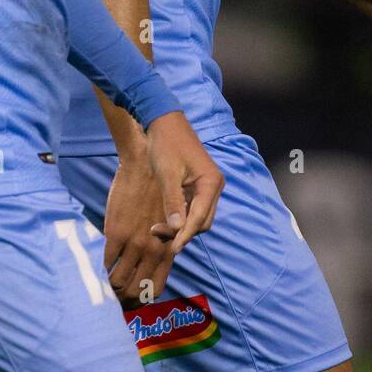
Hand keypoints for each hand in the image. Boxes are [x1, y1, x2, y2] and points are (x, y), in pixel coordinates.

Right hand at [103, 153, 176, 308]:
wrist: (144, 163)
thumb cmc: (159, 190)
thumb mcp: (169, 222)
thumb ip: (163, 245)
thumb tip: (151, 266)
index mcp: (168, 248)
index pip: (155, 288)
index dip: (142, 299)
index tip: (131, 300)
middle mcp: (152, 250)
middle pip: (135, 291)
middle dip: (124, 299)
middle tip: (115, 297)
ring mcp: (133, 243)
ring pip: (118, 281)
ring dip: (110, 287)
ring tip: (104, 286)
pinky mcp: (115, 232)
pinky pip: (105, 262)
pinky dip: (100, 269)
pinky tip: (97, 267)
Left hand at [144, 112, 223, 253]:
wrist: (163, 121)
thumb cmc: (165, 144)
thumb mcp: (167, 174)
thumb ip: (173, 201)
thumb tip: (178, 229)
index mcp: (211, 182)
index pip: (200, 218)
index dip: (185, 235)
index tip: (171, 249)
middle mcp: (214, 186)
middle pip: (202, 221)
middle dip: (182, 232)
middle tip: (157, 234)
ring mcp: (208, 186)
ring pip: (198, 217)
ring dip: (181, 226)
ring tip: (158, 228)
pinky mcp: (199, 185)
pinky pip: (194, 208)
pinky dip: (181, 217)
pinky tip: (166, 219)